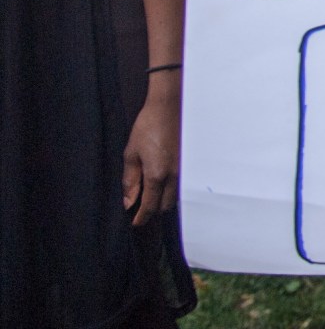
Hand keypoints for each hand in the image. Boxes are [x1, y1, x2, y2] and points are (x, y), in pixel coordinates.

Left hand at [124, 85, 179, 224]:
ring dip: (163, 199)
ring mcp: (185, 169)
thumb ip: (130, 180)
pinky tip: (163, 180)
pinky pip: (182, 184)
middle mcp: (174, 175)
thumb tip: (129, 201)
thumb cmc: (149, 126)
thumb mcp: (131, 153)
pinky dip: (172, 188)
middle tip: (140, 206)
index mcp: (157, 174)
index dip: (140, 218)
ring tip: (150, 192)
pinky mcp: (190, 162)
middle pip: (165, 206)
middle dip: (152, 210)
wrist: (170, 106)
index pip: (150, 207)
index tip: (134, 222)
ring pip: (175, 196)